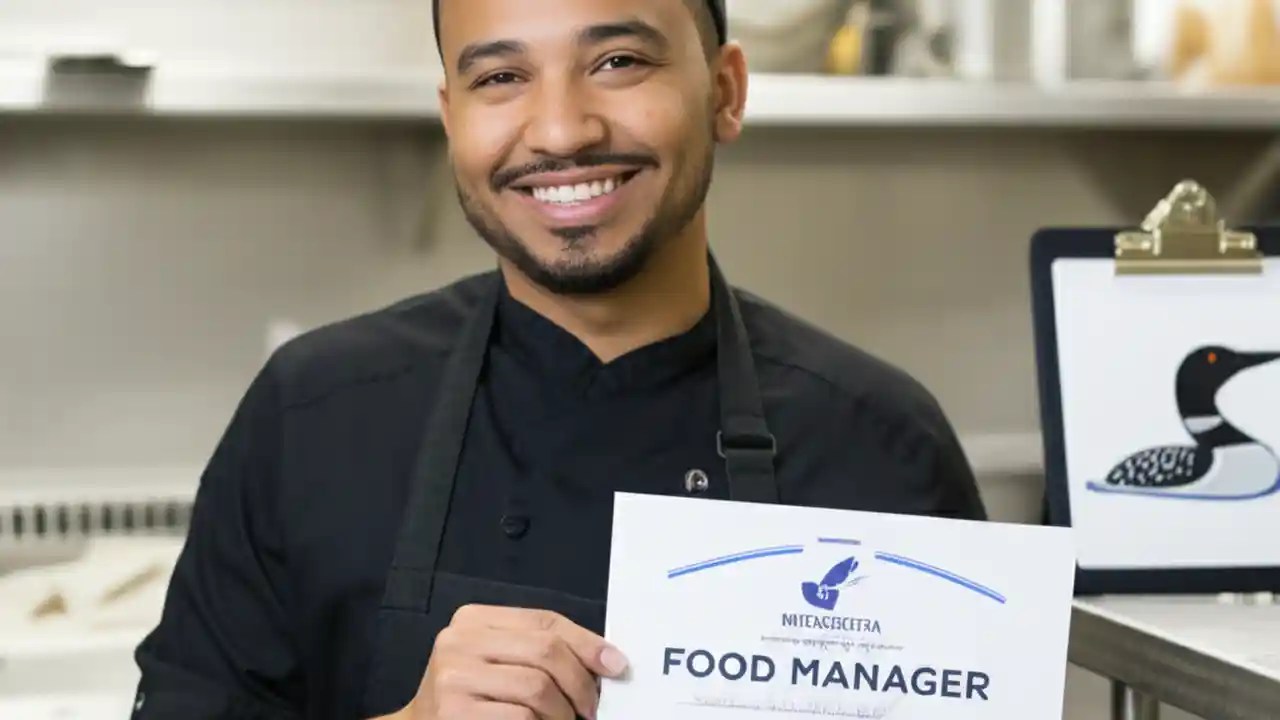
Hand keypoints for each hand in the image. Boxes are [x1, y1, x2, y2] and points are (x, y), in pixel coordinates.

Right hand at [408, 604, 628, 719]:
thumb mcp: (498, 658)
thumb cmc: (470, 694)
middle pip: (546, 651)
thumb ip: (538, 649)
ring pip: (537, 687)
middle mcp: (459, 641)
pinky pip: (521, 718)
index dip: (587, 643)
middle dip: (581, 682)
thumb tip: (605, 659)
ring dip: (563, 712)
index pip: (545, 620)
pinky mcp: (455, 712)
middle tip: (592, 706)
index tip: (615, 664)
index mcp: (473, 619)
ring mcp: (453, 677)